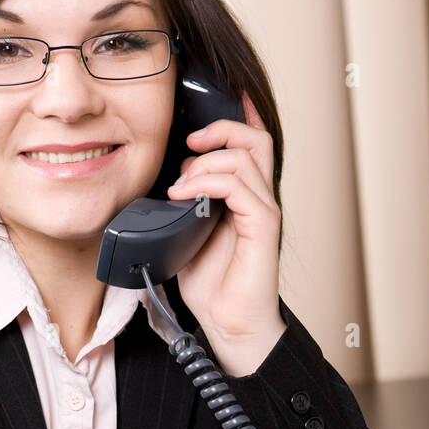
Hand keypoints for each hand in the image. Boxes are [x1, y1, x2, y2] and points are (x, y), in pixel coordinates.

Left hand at [166, 91, 285, 375]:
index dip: (234, 116)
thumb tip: (165, 178)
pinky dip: (209, 181)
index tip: (205, 105)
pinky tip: (185, 195)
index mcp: (242, 195)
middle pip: (254, 137)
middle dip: (220, 128)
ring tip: (179, 182)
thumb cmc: (211, 284)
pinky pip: (241, 186)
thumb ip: (181, 202)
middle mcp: (257, 197)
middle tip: (189, 140)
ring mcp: (263, 210)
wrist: (229, 323)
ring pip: (246, 156)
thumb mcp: (184, 231)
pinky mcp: (263, 226)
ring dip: (207, 160)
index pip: (248, 143)